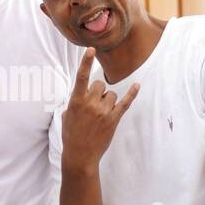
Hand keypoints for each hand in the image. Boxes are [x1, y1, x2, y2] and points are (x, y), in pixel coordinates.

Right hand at [61, 48, 138, 171]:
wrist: (80, 155)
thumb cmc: (71, 135)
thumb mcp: (67, 115)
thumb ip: (76, 101)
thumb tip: (84, 93)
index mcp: (76, 101)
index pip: (82, 77)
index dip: (86, 62)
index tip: (91, 50)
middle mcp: (91, 104)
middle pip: (100, 84)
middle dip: (98, 91)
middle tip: (93, 105)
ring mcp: (104, 111)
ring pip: (111, 94)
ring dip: (107, 100)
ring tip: (100, 114)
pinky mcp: (114, 119)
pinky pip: (125, 102)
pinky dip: (132, 94)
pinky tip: (137, 86)